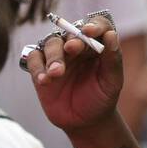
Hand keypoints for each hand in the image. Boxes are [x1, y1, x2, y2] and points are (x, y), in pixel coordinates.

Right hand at [25, 15, 123, 133]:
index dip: (94, 25)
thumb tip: (111, 35)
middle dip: (70, 41)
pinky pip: (34, 59)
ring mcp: (58, 55)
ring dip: (53, 56)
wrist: (85, 122)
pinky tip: (44, 80)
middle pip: (70, 33)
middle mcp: (77, 46)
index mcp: (97, 45)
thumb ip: (112, 59)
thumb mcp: (112, 81)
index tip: (90, 32)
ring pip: (50, 43)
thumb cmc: (101, 98)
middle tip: (71, 50)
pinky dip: (37, 67)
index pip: (97, 25)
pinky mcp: (42, 67)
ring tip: (56, 74)